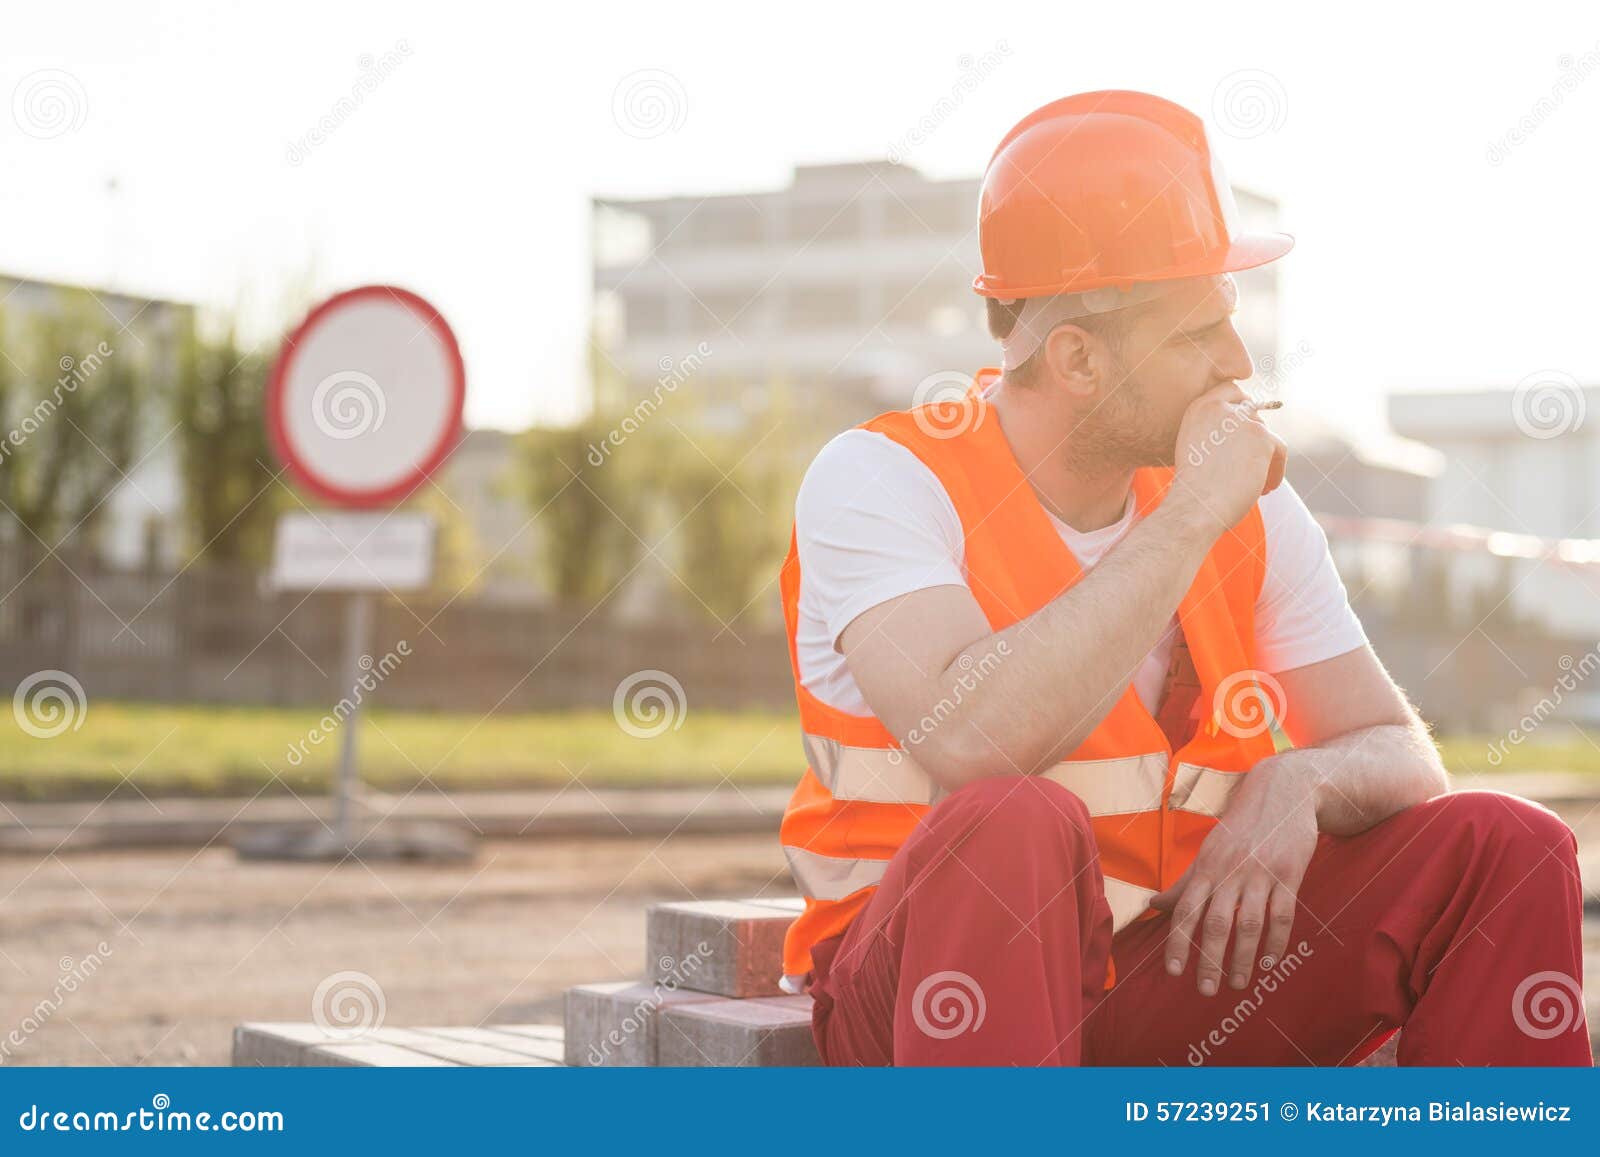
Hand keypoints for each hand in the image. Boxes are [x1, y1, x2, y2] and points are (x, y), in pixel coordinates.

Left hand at [1150, 759, 1318, 994]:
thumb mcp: (1209, 850)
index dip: (1178, 941)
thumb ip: (1184, 882)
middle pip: (1215, 921)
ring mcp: (1260, 873)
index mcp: (1206, 866)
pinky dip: (1276, 941)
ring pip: (1249, 922)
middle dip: (1209, 958)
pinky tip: (1271, 963)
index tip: (1173, 971)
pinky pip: (1282, 914)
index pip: (1186, 909)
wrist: (1283, 791)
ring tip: (1237, 983)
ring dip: (1243, 957)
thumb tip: (1152, 905)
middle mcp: (1230, 871)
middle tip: (1205, 990)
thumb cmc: (1241, 827)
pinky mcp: (1289, 874)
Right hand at [1170, 383, 1288, 533]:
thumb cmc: (1192, 488)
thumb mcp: (1195, 448)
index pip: (1230, 389)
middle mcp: (1220, 407)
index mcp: (1199, 408)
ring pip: (1266, 434)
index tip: (1244, 427)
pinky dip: (1276, 471)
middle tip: (1250, 465)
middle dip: (1255, 439)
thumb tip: (1243, 434)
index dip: (1241, 404)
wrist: (1196, 506)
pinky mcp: (1262, 437)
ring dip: (1264, 458)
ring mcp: (1243, 420)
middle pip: (1252, 412)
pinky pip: (1279, 449)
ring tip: (1257, 484)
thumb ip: (1215, 431)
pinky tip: (1264, 489)